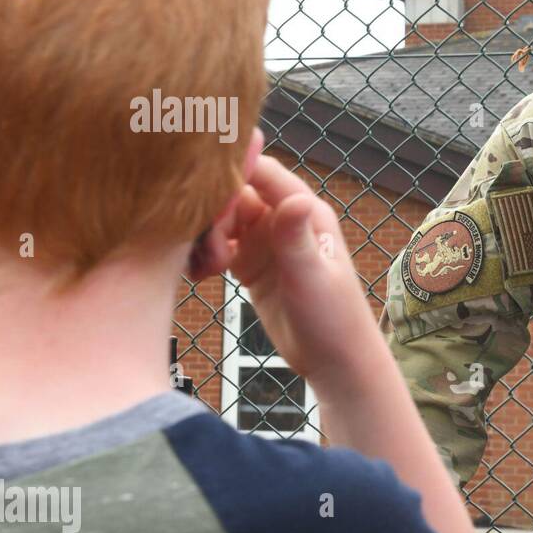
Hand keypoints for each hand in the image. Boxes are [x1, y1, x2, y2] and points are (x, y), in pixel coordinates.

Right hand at [190, 132, 379, 392]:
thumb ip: (295, 239)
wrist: (335, 360)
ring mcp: (266, 241)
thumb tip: (294, 198)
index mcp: (305, 211)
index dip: (228, 171)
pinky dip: (204, 254)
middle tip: (209, 250)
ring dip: (205, 236)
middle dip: (212, 213)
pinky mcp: (251, 264)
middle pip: (233, 193)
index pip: (261, 171)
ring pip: (222, 219)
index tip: (197, 188)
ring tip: (206, 268)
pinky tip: (200, 274)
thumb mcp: (311, 278)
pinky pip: (218, 245)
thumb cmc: (334, 319)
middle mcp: (284, 219)